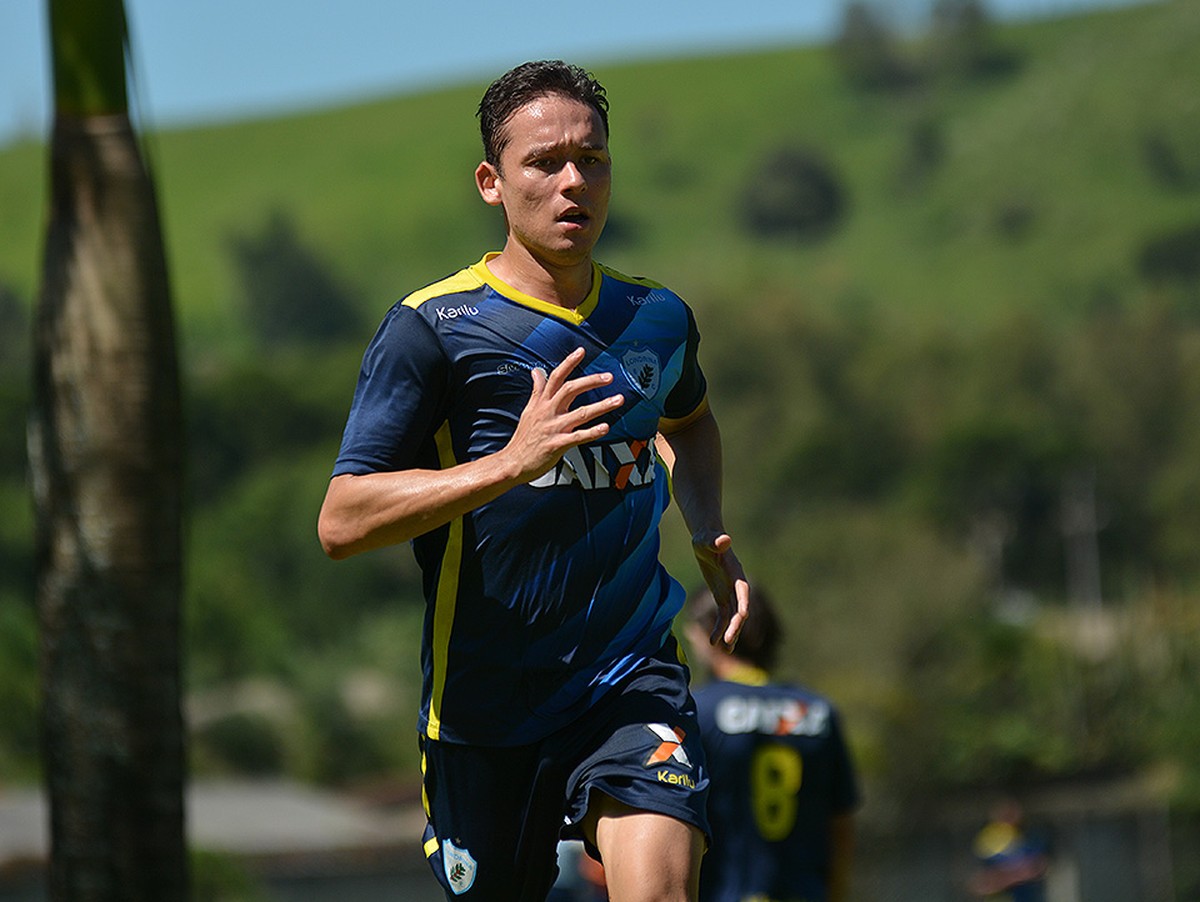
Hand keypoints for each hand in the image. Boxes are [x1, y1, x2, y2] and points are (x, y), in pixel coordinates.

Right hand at [502, 347, 623, 481]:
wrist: (512, 462)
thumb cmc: (523, 438)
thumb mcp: (528, 409)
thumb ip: (537, 390)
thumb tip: (537, 371)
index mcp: (542, 403)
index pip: (556, 377)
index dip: (568, 363)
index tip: (581, 351)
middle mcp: (548, 412)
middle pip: (570, 389)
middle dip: (591, 381)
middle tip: (608, 377)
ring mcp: (553, 428)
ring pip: (580, 413)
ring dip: (601, 406)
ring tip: (618, 400)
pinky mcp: (557, 444)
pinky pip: (578, 436)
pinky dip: (592, 432)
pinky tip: (605, 428)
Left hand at [692, 530, 749, 651]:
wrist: (707, 541)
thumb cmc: (706, 539)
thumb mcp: (706, 540)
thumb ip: (715, 542)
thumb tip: (725, 539)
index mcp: (735, 572)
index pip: (742, 589)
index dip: (743, 601)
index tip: (743, 615)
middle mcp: (736, 585)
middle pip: (739, 608)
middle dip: (735, 625)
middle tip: (729, 641)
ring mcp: (730, 593)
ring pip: (733, 617)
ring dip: (730, 632)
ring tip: (727, 650)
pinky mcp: (722, 597)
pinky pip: (723, 616)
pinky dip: (719, 629)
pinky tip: (713, 642)